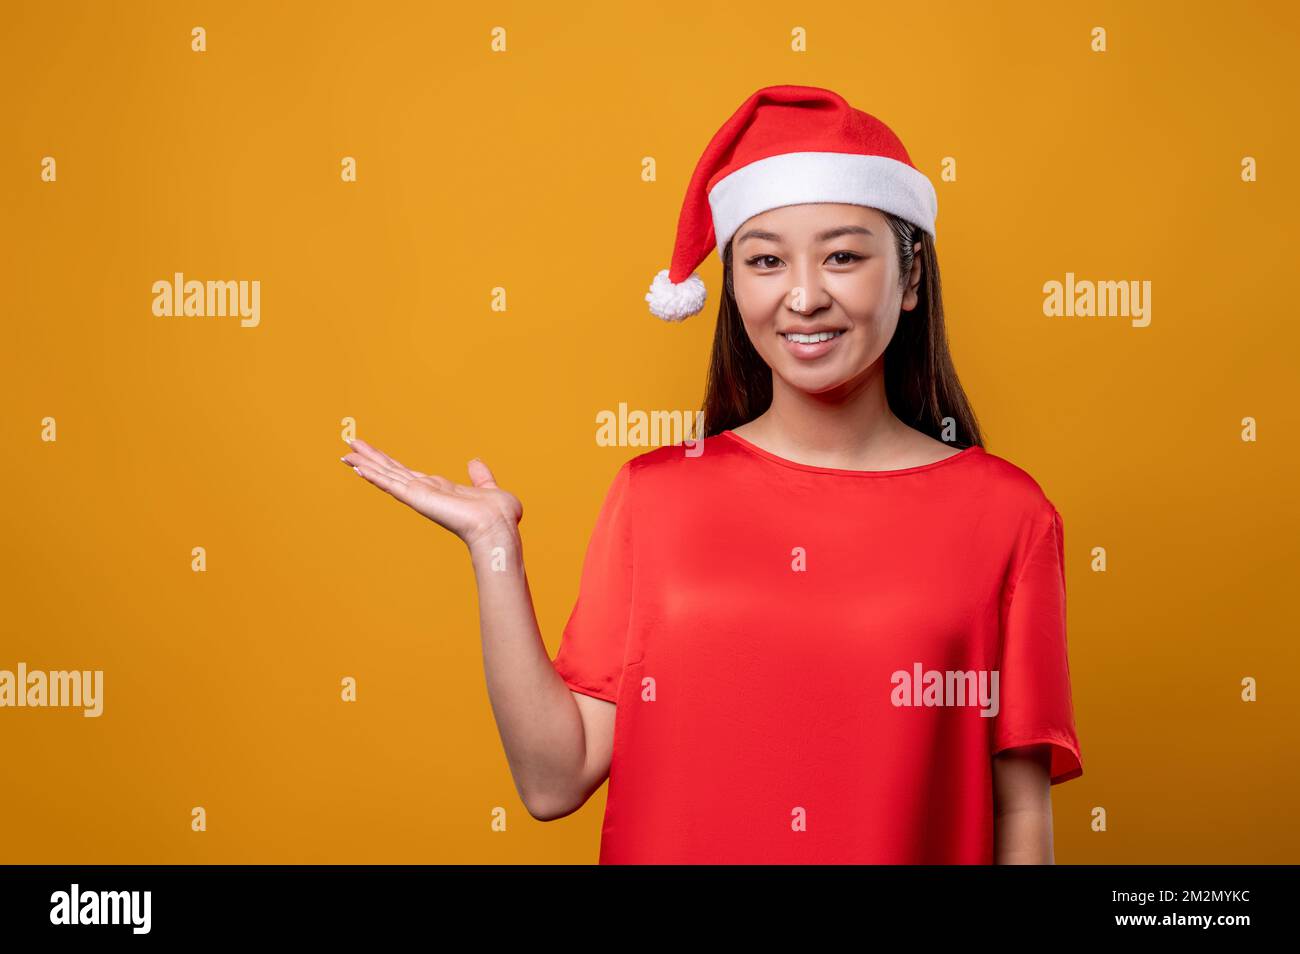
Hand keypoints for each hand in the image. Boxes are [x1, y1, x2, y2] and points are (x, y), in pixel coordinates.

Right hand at [341, 437, 521, 547]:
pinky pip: (390, 484)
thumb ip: (480, 476)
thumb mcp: (488, 488)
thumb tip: (474, 462)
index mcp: (439, 489)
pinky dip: (373, 475)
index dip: (389, 463)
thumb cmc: (498, 516)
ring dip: (365, 463)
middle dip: (371, 459)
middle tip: (349, 446)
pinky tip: (357, 467)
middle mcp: (425, 492)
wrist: (498, 528)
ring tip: (344, 453)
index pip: (407, 473)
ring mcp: (419, 495)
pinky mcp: (417, 498)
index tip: (372, 453)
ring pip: (386, 475)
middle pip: (391, 471)